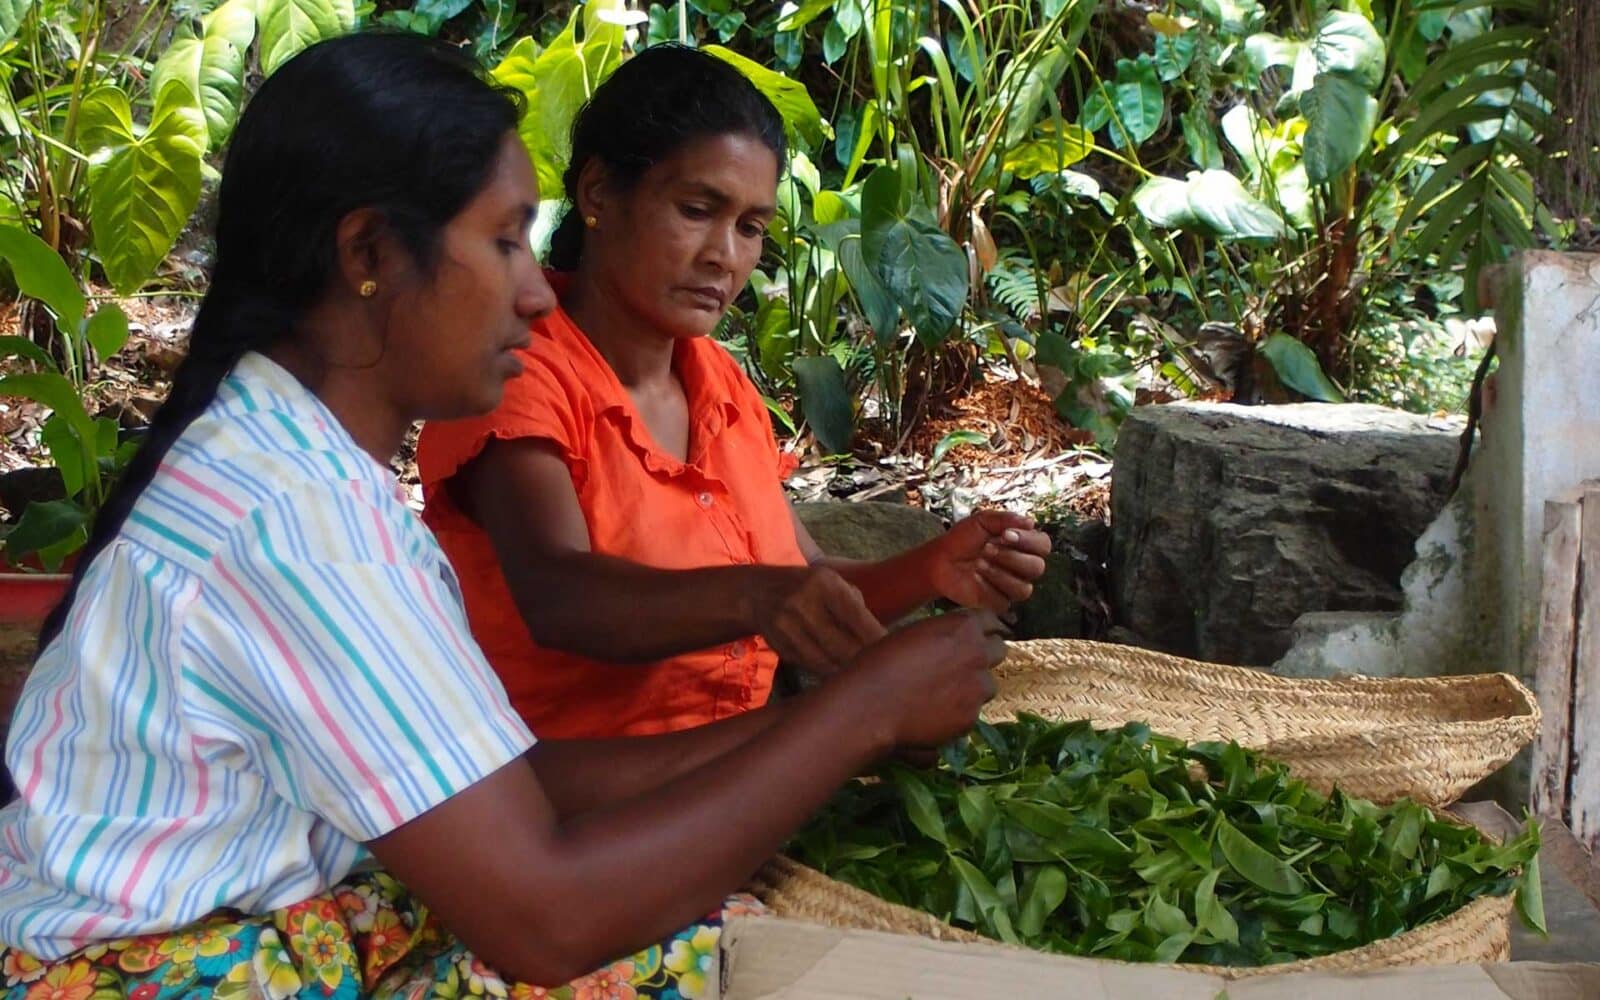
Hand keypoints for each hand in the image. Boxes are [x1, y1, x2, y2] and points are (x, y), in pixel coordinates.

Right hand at [750, 566, 885, 675]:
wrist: (757, 592)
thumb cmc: (809, 588)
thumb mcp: (831, 583)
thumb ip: (856, 606)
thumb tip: (882, 639)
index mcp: (825, 584)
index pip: (858, 617)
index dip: (878, 640)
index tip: (894, 654)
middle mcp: (804, 603)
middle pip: (843, 645)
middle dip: (864, 661)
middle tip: (882, 671)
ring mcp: (788, 626)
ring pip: (826, 661)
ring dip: (847, 672)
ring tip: (864, 678)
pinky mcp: (779, 645)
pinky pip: (810, 666)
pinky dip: (827, 672)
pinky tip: (840, 675)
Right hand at [839, 611, 1007, 749]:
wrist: (871, 705)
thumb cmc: (881, 663)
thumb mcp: (914, 634)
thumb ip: (943, 635)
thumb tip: (953, 642)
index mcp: (963, 627)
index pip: (991, 621)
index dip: (983, 630)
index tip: (979, 637)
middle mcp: (978, 654)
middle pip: (998, 650)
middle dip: (983, 656)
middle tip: (962, 666)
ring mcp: (977, 688)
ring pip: (987, 685)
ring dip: (972, 687)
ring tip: (941, 694)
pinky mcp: (970, 718)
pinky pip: (972, 712)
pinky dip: (959, 713)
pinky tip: (933, 713)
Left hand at [927, 510, 1050, 613]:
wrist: (940, 560)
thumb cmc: (962, 539)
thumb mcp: (981, 521)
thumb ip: (1005, 519)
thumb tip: (1030, 523)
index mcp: (1023, 545)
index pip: (1043, 545)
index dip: (1028, 541)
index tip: (1006, 535)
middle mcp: (1023, 566)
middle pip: (1037, 568)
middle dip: (1011, 558)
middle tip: (987, 549)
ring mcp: (1012, 586)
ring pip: (1024, 589)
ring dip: (999, 574)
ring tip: (978, 564)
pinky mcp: (998, 602)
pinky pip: (1004, 601)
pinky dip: (988, 589)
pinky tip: (976, 580)